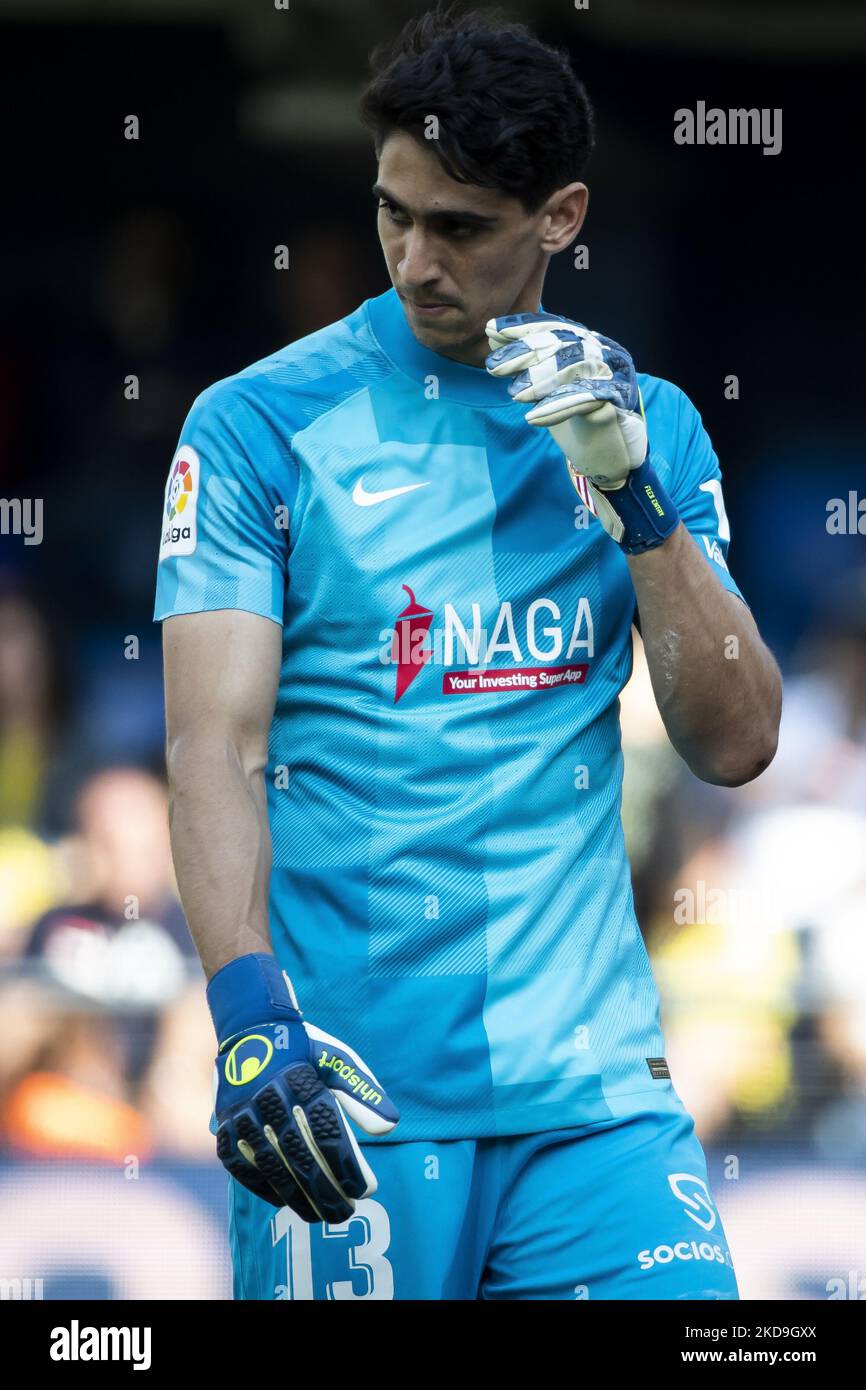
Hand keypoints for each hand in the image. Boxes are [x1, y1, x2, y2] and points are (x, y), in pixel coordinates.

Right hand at [208, 953, 398, 1221]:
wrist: (251, 1029)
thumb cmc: (305, 1050)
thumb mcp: (337, 1060)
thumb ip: (363, 1093)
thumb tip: (390, 1127)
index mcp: (301, 1080)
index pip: (328, 1133)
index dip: (347, 1166)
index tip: (367, 1189)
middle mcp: (270, 1098)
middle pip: (300, 1155)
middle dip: (325, 1190)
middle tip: (346, 1214)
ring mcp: (243, 1114)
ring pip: (271, 1165)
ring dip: (297, 1196)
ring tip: (321, 1216)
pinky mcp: (225, 1127)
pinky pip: (241, 1165)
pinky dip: (263, 1187)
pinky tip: (285, 1201)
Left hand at [485, 312, 677, 553]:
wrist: (606, 458)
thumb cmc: (576, 421)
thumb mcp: (548, 387)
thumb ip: (529, 362)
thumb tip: (493, 336)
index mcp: (590, 344)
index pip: (555, 328)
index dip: (523, 328)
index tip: (491, 332)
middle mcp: (606, 354)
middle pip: (563, 344)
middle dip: (525, 352)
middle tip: (493, 365)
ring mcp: (615, 376)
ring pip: (576, 366)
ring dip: (541, 378)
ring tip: (514, 395)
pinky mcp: (618, 402)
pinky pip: (587, 399)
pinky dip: (558, 407)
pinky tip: (533, 419)